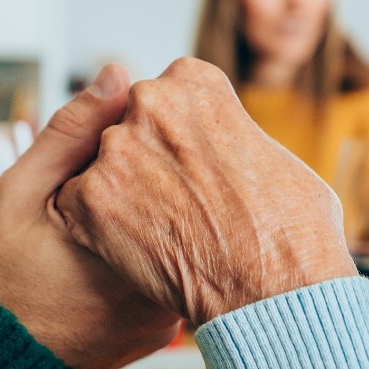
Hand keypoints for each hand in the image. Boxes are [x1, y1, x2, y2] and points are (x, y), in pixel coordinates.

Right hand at [0, 65, 180, 368]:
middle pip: (186, 211)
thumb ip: (71, 134)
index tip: (130, 138)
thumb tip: (119, 74)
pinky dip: (153, 256)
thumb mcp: (17, 193)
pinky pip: (171, 279)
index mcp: (131, 250)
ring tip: (116, 210)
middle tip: (126, 173)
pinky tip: (118, 248)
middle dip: (162, 182)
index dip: (156, 145)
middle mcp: (161, 291)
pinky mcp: (159, 335)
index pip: (174, 173)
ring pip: (181, 246)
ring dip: (160, 219)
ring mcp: (164, 319)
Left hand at [55, 57, 356, 325]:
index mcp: (194, 81)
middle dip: (144, 162)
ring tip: (160, 233)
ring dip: (119, 195)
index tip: (193, 169)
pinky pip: (77, 206)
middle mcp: (150, 101)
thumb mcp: (274, 156)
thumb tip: (224, 150)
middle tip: (174, 205)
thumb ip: (231, 136)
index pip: (165, 99)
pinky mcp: (90, 198)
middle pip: (128, 128)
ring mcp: (116, 148)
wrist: (273, 287)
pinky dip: (95, 230)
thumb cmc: (292, 230)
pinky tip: (133, 251)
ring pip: (101, 167)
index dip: (177, 140)